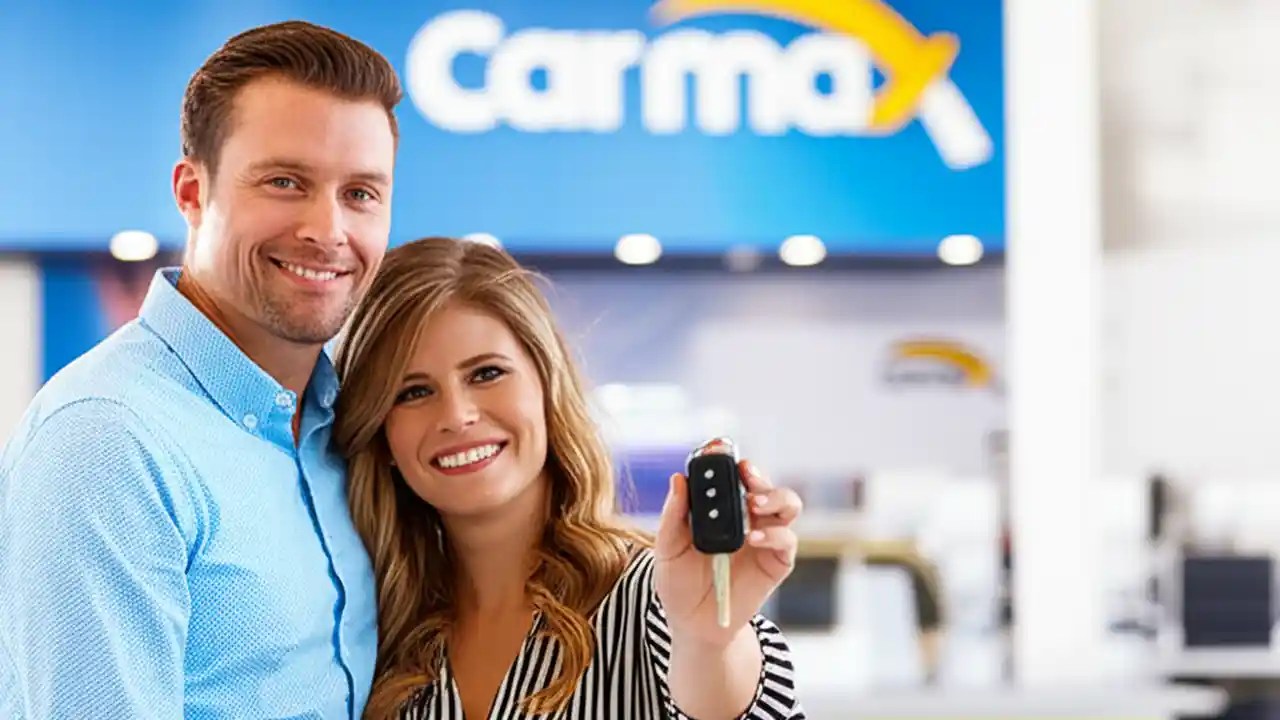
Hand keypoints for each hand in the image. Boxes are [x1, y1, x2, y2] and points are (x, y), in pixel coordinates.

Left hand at [653, 459, 802, 647]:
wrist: (693, 625)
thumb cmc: (679, 584)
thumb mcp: (667, 550)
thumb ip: (673, 517)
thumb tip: (678, 479)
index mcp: (720, 510)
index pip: (730, 476)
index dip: (727, 460)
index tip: (717, 448)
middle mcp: (747, 518)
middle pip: (763, 484)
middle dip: (757, 474)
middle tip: (744, 472)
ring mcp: (766, 538)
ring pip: (786, 504)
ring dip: (774, 496)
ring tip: (754, 503)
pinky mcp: (778, 562)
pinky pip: (787, 540)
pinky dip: (774, 535)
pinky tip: (754, 539)